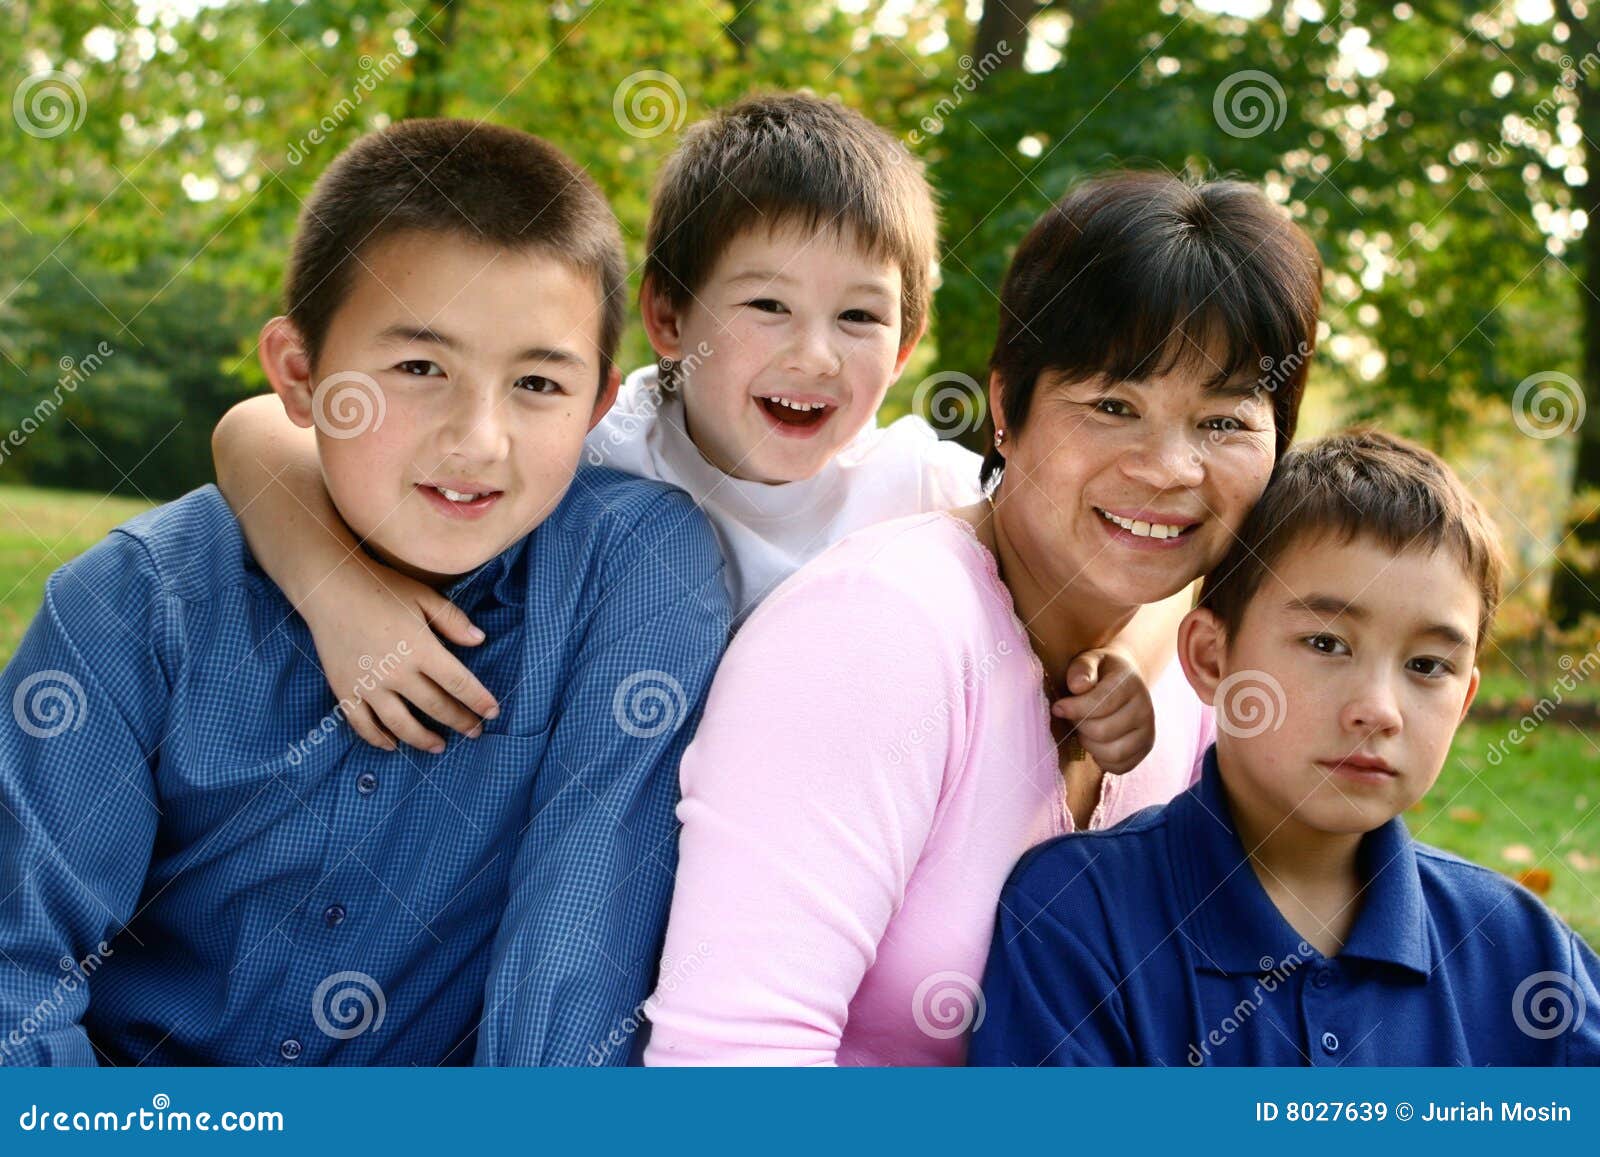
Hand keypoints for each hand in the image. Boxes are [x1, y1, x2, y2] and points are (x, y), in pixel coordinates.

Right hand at [302, 556, 499, 752]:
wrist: (329, 588)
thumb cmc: (382, 588)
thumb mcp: (423, 596)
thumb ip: (453, 620)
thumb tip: (480, 640)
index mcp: (420, 648)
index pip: (458, 683)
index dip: (478, 700)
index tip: (492, 712)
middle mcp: (396, 672)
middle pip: (435, 706)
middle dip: (459, 722)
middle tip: (475, 733)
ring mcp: (368, 684)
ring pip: (400, 724)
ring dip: (423, 739)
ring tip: (440, 747)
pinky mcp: (345, 690)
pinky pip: (362, 724)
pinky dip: (378, 739)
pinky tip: (393, 745)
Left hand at [1050, 647, 1154, 775]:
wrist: (1125, 680)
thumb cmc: (1100, 672)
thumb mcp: (1089, 660)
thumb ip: (1082, 669)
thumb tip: (1078, 687)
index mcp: (1130, 684)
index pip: (1100, 704)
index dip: (1073, 709)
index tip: (1057, 707)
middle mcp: (1145, 709)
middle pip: (1102, 732)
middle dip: (1080, 726)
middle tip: (1074, 717)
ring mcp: (1148, 731)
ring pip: (1113, 753)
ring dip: (1090, 745)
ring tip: (1084, 730)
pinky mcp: (1145, 749)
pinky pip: (1120, 766)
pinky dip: (1102, 759)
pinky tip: (1096, 742)